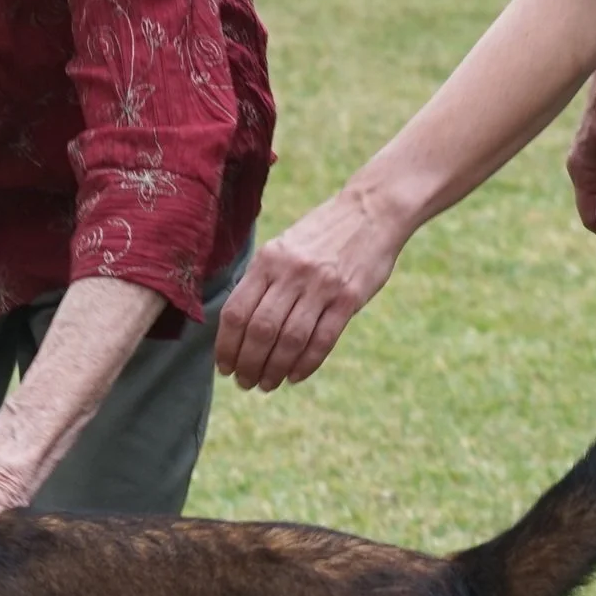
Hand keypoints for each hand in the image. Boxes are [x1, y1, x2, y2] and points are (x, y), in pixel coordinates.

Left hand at [214, 185, 406, 391]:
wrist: (371, 210)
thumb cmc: (321, 234)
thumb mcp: (283, 246)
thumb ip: (263, 280)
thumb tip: (239, 325)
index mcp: (268, 260)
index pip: (237, 312)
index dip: (226, 345)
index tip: (223, 366)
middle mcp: (291, 273)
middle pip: (260, 330)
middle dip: (248, 363)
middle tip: (244, 382)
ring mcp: (322, 286)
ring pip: (289, 339)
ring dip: (274, 369)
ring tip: (266, 384)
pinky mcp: (349, 298)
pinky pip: (323, 340)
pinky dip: (306, 364)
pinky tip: (295, 377)